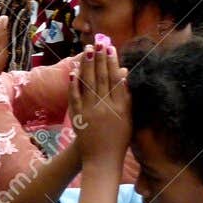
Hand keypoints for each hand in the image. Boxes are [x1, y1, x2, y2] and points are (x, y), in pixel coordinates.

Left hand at [69, 44, 131, 168]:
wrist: (102, 160)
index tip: (110, 48)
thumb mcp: (128, 118)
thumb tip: (124, 74)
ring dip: (87, 65)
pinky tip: (73, 71)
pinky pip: (75, 97)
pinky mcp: (78, 117)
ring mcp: (90, 112)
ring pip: (88, 84)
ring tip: (86, 50)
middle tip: (97, 43)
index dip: (112, 62)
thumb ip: (126, 96)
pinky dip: (74, 84)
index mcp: (120, 107)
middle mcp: (105, 107)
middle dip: (99, 59)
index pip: (116, 79)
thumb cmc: (119, 139)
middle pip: (102, 78)